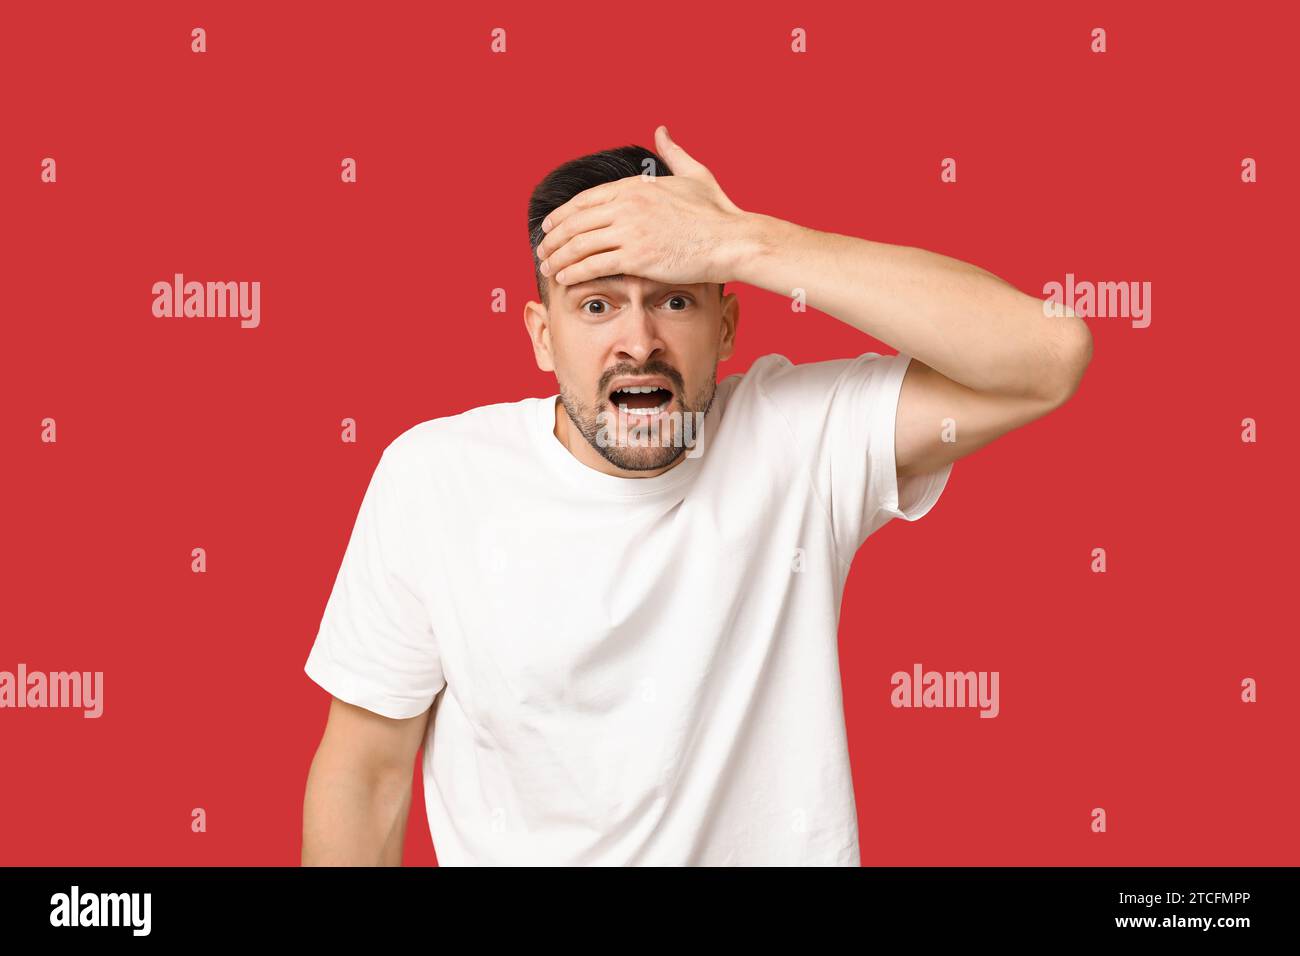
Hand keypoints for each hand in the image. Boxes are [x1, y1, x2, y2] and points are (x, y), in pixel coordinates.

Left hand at [536, 125, 750, 287]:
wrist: (731, 240)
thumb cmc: (717, 212)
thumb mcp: (694, 174)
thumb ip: (673, 152)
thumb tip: (662, 130)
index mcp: (635, 186)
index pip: (586, 200)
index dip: (563, 215)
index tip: (551, 226)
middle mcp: (627, 205)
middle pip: (576, 222)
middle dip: (554, 238)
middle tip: (542, 251)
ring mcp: (630, 231)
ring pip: (580, 244)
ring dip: (558, 258)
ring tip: (547, 267)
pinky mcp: (636, 257)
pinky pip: (594, 264)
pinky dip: (574, 271)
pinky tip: (564, 278)